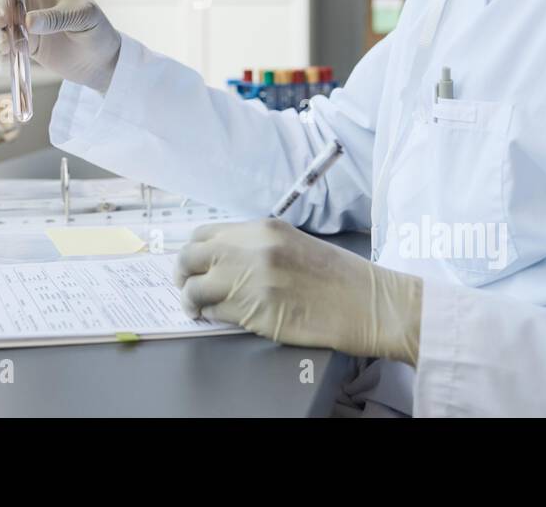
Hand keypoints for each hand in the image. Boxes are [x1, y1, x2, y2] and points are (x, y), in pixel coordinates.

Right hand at [0, 0, 121, 92]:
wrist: (99, 62)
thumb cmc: (97, 29)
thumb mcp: (84, 18)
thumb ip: (56, 18)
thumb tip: (27, 23)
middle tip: (2, 21)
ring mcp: (25, 17)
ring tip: (7, 46)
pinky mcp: (22, 39)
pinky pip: (3, 38)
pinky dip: (1, 45)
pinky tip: (7, 55)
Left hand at [174, 219, 423, 363]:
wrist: (364, 301)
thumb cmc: (334, 274)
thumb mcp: (291, 243)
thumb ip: (254, 245)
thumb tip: (220, 258)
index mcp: (260, 228)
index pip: (204, 234)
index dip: (193, 250)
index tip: (193, 262)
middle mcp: (249, 250)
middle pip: (189, 258)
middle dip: (182, 273)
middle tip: (185, 284)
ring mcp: (249, 282)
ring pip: (194, 289)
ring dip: (190, 299)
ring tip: (196, 307)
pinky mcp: (253, 313)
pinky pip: (215, 313)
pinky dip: (209, 315)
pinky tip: (213, 317)